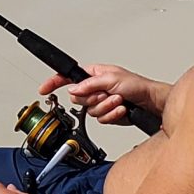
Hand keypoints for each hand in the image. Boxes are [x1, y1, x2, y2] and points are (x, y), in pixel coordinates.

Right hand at [36, 61, 150, 125]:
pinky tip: (121, 109)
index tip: (44, 88)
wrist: (148, 102)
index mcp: (93, 74)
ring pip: (89, 110)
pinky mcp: (106, 113)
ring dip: (106, 107)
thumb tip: (72, 89)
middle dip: (94, 98)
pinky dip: (111, 115)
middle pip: (78, 98)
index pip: (67, 77)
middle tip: (107, 94)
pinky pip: (100, 119)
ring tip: (118, 101)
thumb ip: (89, 85)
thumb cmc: (136, 85)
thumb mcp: (111, 79)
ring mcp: (100, 101)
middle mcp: (94, 88)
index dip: (54, 82)